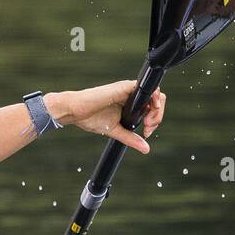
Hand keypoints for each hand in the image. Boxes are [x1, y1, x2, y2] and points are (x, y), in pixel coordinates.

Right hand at [51, 81, 167, 153]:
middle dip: (158, 117)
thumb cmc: (91, 118)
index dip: (154, 120)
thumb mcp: (116, 131)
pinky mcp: (124, 87)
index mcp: (130, 104)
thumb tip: (146, 148)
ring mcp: (129, 90)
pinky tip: (151, 108)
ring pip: (155, 93)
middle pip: (158, 100)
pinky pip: (145, 87)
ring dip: (157, 109)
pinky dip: (153, 97)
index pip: (152, 108)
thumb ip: (131, 138)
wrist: (76, 111)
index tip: (146, 132)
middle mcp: (131, 96)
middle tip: (148, 129)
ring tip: (147, 123)